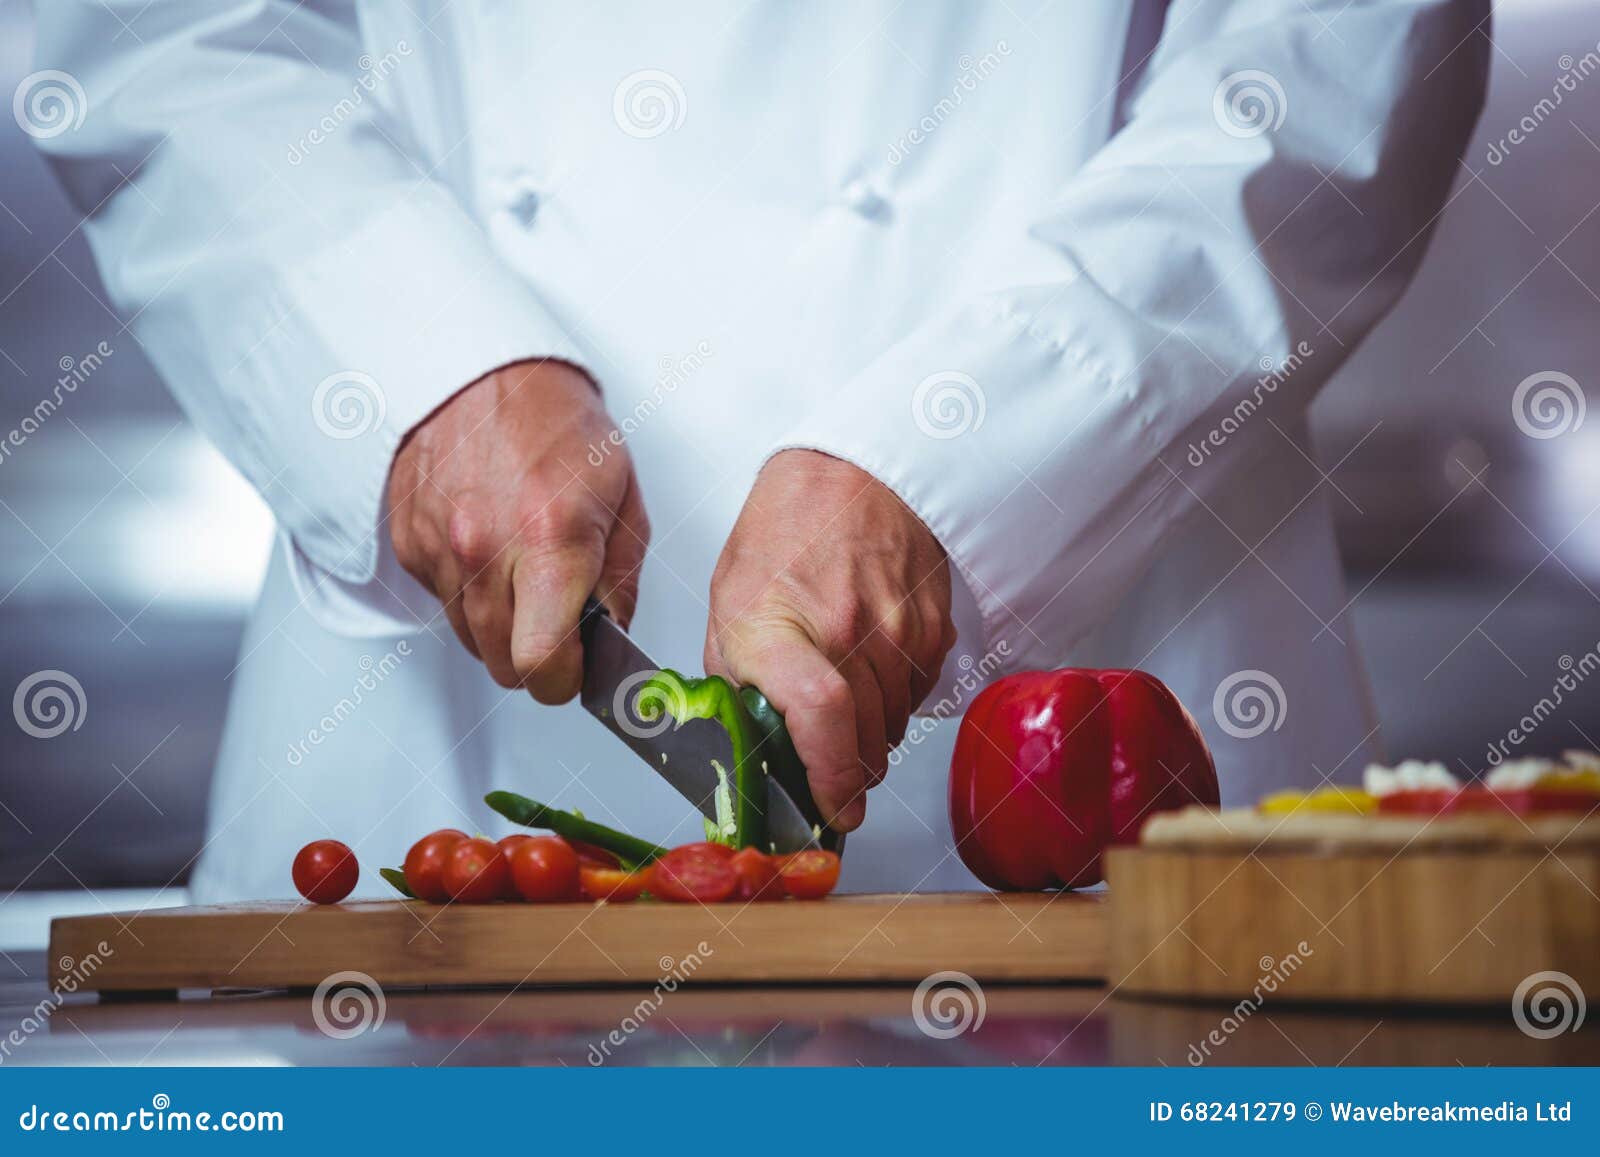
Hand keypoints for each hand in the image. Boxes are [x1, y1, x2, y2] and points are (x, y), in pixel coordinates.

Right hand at [386, 360, 648, 701]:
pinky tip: (492, 551)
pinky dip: (473, 595)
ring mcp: (440, 550)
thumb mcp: (622, 499)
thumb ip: (622, 582)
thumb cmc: (558, 427)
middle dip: (540, 660)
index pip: (543, 665)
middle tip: (561, 624)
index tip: (581, 668)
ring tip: (526, 576)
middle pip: (506, 667)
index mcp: (550, 540)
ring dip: (505, 629)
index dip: (567, 681)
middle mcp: (485, 551)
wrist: (480, 372)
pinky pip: (446, 604)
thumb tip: (614, 640)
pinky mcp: (410, 547)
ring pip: (474, 642)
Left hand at [706, 450, 954, 830]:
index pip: (819, 716)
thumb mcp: (728, 603)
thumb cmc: (784, 530)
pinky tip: (869, 668)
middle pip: (863, 742)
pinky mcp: (932, 628)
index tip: (830, 806)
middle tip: (826, 769)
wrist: (853, 472)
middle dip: (844, 771)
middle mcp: (844, 629)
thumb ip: (736, 681)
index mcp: (777, 625)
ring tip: (842, 700)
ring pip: (893, 728)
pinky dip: (895, 701)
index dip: (830, 777)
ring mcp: (897, 629)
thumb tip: (748, 748)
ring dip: (869, 736)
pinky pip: (918, 697)